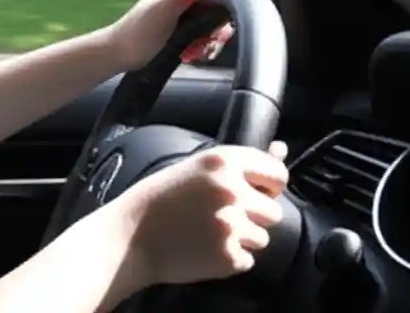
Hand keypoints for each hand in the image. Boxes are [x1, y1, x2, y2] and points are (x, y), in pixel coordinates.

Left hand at [105, 0, 233, 71]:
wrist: (120, 54)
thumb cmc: (139, 33)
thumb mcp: (163, 13)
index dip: (224, 5)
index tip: (218, 24)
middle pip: (218, 8)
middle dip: (216, 29)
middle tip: (205, 42)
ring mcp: (183, 12)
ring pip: (213, 24)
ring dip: (209, 41)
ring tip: (194, 52)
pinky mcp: (182, 29)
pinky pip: (204, 36)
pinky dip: (201, 47)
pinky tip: (190, 55)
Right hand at [116, 142, 289, 286]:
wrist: (128, 236)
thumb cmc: (158, 199)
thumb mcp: (195, 168)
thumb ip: (241, 162)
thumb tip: (281, 149)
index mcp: (224, 162)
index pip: (277, 174)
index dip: (268, 186)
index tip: (254, 192)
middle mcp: (232, 191)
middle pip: (273, 210)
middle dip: (253, 216)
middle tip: (220, 215)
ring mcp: (232, 226)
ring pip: (262, 237)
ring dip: (241, 238)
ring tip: (207, 232)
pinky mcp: (228, 256)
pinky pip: (247, 260)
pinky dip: (229, 258)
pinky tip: (203, 248)